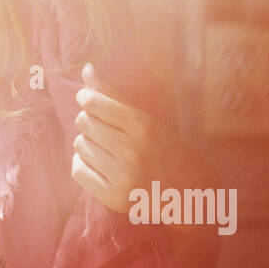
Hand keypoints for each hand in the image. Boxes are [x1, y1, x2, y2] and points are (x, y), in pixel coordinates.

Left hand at [70, 63, 179, 213]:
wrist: (190, 194)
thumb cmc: (168, 150)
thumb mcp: (149, 119)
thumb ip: (115, 95)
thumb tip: (86, 69)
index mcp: (144, 126)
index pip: (94, 103)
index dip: (85, 98)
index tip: (87, 98)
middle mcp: (133, 152)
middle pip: (84, 122)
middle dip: (90, 121)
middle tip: (105, 128)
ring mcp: (123, 177)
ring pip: (79, 145)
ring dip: (88, 143)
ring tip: (107, 148)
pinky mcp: (114, 198)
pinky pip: (77, 170)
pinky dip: (83, 164)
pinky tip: (99, 163)